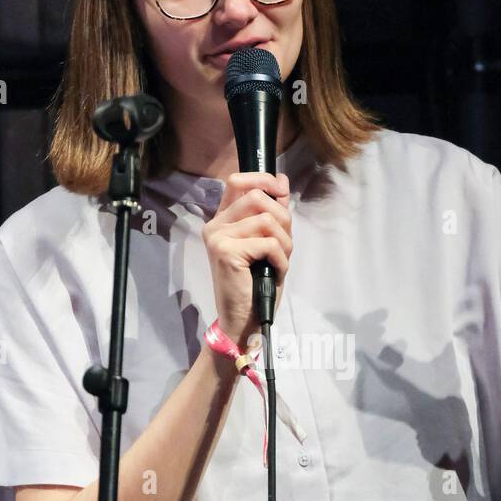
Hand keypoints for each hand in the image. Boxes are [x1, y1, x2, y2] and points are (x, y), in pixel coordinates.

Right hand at [203, 171, 293, 347]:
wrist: (243, 319)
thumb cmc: (255, 284)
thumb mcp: (268, 242)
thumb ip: (272, 212)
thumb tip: (281, 180)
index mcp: (222, 220)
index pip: (237, 181)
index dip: (263, 180)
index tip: (280, 191)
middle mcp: (215, 226)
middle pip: (257, 197)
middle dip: (283, 218)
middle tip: (284, 244)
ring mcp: (218, 238)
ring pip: (267, 220)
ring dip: (285, 243)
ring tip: (279, 261)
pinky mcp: (226, 252)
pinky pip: (269, 243)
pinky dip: (281, 260)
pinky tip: (275, 272)